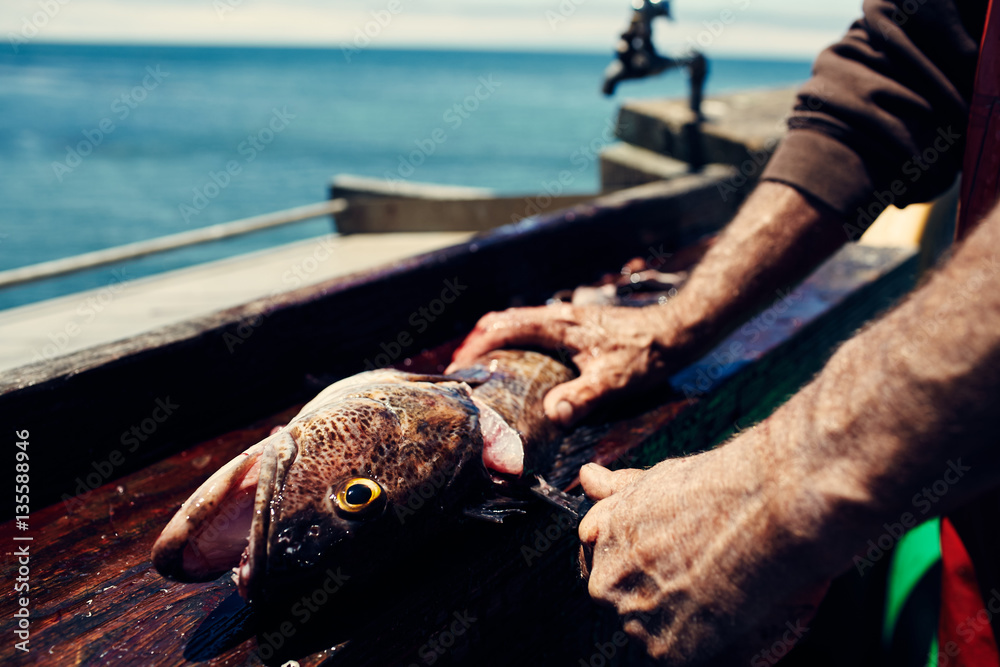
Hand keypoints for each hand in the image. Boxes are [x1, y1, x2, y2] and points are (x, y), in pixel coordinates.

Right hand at [447, 303, 686, 425]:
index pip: (504, 329)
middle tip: (463, 371)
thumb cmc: (647, 353)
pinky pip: (535, 329)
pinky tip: (523, 366)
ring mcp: (567, 318)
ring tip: (485, 369)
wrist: (678, 330)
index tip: (458, 369)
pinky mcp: (577, 325)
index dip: (476, 348)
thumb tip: (550, 415)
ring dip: (497, 341)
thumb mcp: (613, 382)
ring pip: (519, 323)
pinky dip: (517, 342)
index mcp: (558, 326)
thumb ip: (580, 398)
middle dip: (478, 343)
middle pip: (504, 321)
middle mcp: (558, 316)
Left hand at [577, 446, 827, 664]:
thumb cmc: (712, 490)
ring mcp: (633, 619)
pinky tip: (713, 617)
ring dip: (667, 620)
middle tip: (688, 577)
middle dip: (645, 592)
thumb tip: (587, 476)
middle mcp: (606, 583)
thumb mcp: (654, 481)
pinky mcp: (664, 650)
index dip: (629, 563)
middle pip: (618, 599)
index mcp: (599, 540)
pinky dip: (691, 644)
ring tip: (705, 593)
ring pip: (642, 630)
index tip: (657, 562)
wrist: (761, 513)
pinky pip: (670, 654)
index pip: (598, 562)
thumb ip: (615, 491)